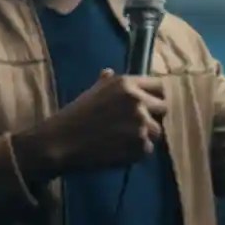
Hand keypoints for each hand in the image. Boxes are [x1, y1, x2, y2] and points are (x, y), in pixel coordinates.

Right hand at [20, 71, 165, 174]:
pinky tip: (119, 150)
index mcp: (127, 84)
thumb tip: (109, 72)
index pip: (160, 86)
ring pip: (157, 131)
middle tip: (136, 125)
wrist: (61, 142)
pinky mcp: (140, 145)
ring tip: (124, 139)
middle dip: (154, 116)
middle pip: (164, 108)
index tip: (150, 104)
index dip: (156, 96)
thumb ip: (106, 82)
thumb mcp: (91, 92)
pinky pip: (147, 149)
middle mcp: (138, 101)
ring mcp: (141, 124)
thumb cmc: (74, 115)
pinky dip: (137, 152)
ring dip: (145, 136)